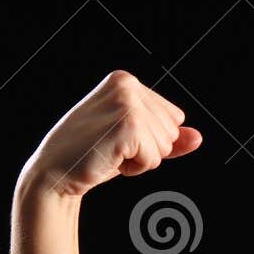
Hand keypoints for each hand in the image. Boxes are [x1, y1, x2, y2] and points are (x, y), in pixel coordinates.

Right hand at [16, 70, 201, 200]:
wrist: (55, 173)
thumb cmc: (92, 155)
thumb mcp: (134, 140)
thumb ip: (168, 138)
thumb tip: (198, 138)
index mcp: (125, 80)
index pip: (174, 117)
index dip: (151, 137)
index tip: (117, 136)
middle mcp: (126, 85)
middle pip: (173, 131)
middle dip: (147, 149)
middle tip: (111, 146)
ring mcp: (127, 103)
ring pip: (166, 146)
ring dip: (141, 159)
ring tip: (109, 151)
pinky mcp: (128, 125)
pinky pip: (156, 158)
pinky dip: (136, 168)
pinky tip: (110, 158)